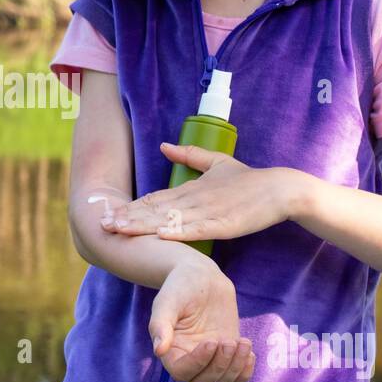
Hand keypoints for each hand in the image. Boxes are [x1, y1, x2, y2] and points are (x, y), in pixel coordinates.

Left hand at [101, 143, 306, 243]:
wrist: (279, 189)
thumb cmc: (247, 180)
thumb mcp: (216, 163)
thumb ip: (189, 156)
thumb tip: (164, 146)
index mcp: (189, 188)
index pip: (153, 199)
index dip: (130, 207)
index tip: (107, 212)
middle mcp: (193, 199)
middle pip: (154, 210)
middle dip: (127, 218)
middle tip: (102, 223)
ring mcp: (208, 212)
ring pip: (169, 220)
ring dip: (143, 226)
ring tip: (120, 230)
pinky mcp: (224, 224)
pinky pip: (198, 229)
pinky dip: (179, 232)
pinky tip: (161, 235)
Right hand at [148, 253, 255, 381]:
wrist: (202, 276)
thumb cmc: (180, 287)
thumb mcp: (167, 301)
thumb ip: (161, 325)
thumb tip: (159, 351)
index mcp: (170, 350)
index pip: (181, 372)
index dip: (197, 363)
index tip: (210, 342)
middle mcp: (189, 359)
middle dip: (219, 367)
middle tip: (228, 341)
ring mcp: (210, 358)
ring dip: (234, 369)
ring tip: (243, 343)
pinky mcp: (227, 353)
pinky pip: (237, 377)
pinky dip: (245, 371)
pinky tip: (248, 351)